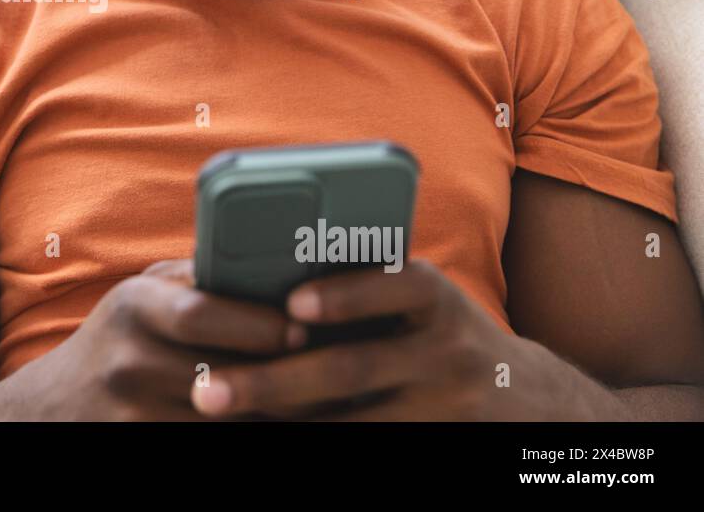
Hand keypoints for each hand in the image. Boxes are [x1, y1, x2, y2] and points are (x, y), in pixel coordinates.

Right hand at [0, 257, 305, 419]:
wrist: (54, 410)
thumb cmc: (119, 340)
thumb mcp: (144, 297)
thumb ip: (199, 280)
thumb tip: (278, 262)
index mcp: (133, 305)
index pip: (202, 313)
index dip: (259, 324)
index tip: (304, 331)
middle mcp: (127, 360)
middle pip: (223, 375)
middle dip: (283, 378)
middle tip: (335, 373)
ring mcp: (132, 414)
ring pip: (225, 421)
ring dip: (278, 417)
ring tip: (323, 406)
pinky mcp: (141, 448)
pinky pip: (211, 447)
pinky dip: (251, 435)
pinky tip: (282, 424)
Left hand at [189, 258, 612, 419]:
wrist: (530, 398)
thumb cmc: (437, 331)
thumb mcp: (418, 300)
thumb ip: (360, 289)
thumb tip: (262, 292)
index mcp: (432, 295)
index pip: (394, 285)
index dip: (345, 295)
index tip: (292, 304)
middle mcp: (444, 348)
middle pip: (350, 369)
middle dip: (272, 381)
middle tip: (208, 390)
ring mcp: (445, 405)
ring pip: (349, 425)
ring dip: (281, 426)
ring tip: (221, 418)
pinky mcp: (440, 444)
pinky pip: (366, 452)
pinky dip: (313, 446)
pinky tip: (266, 441)